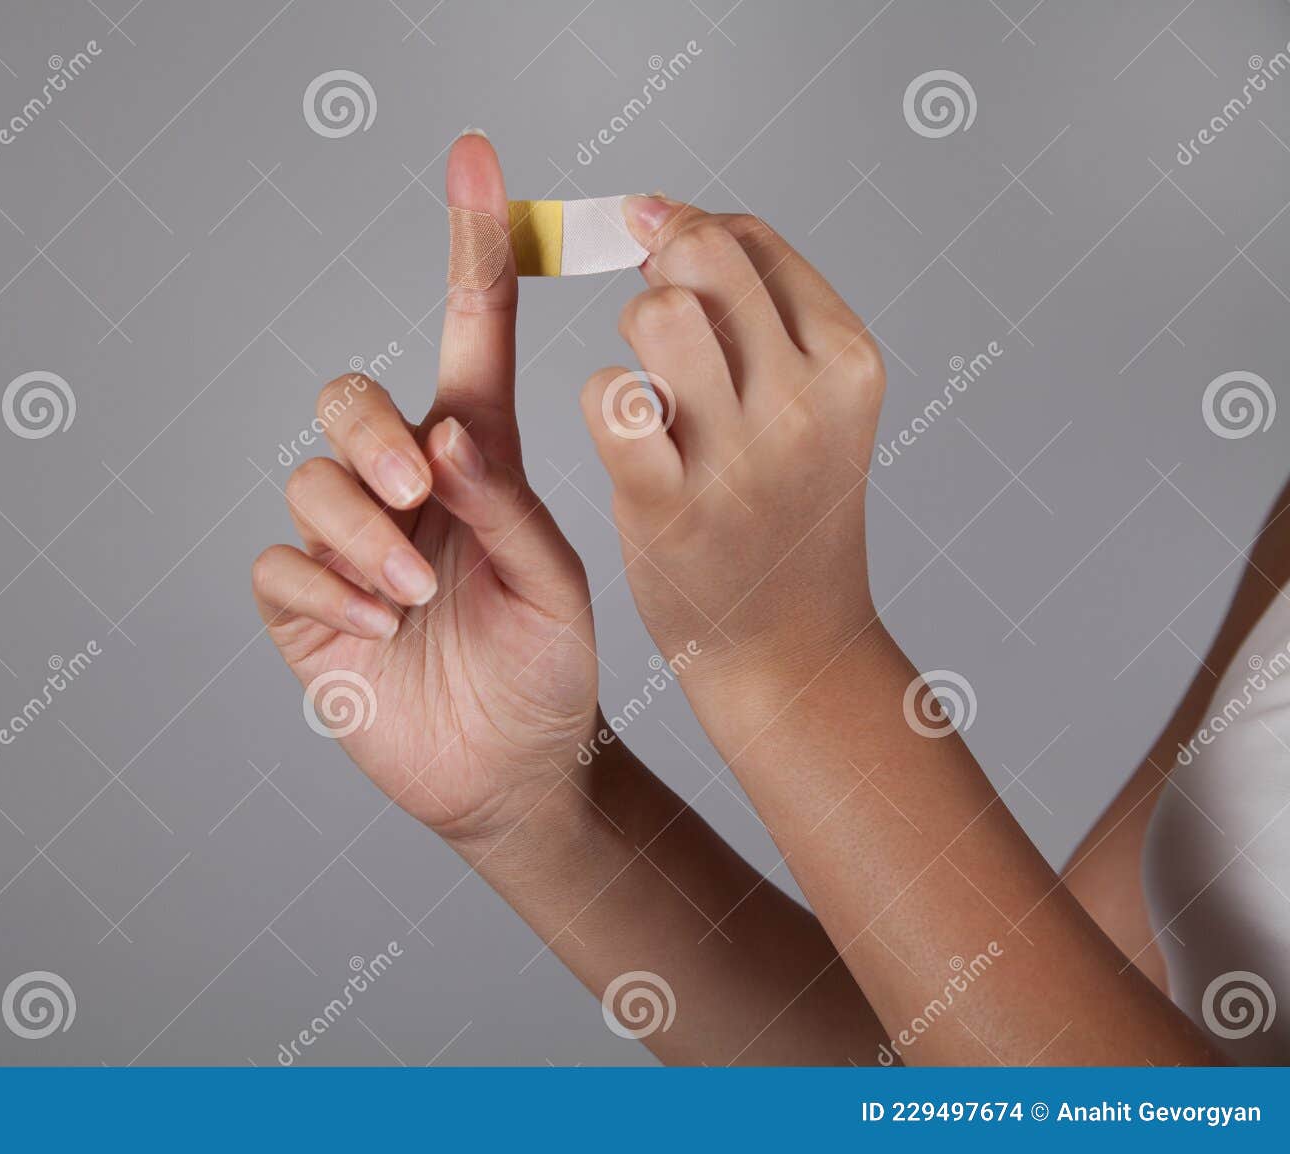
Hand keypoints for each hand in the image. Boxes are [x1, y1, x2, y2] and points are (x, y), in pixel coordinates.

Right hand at [253, 134, 596, 843]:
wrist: (515, 776)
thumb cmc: (548, 672)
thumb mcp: (554, 586)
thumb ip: (506, 507)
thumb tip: (442, 436)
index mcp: (478, 463)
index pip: (467, 337)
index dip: (469, 251)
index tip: (477, 160)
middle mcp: (405, 490)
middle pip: (348, 398)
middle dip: (370, 434)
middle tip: (416, 492)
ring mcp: (349, 548)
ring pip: (306, 479)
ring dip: (357, 532)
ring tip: (410, 593)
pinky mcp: (306, 608)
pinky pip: (281, 564)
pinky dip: (325, 590)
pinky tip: (374, 629)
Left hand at [579, 197, 888, 681]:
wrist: (787, 642)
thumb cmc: (784, 507)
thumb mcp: (812, 401)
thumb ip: (758, 307)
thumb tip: (662, 213)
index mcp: (849, 360)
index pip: (751, 236)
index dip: (689, 231)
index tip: (665, 259)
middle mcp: (805, 400)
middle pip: (702, 253)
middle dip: (657, 264)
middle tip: (658, 319)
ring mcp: (740, 455)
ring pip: (654, 313)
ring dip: (631, 332)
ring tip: (650, 382)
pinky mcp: (671, 505)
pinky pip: (610, 398)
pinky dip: (603, 398)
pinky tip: (626, 433)